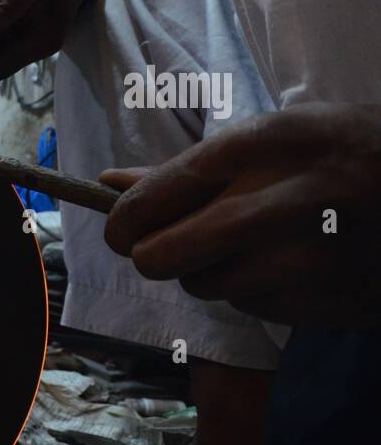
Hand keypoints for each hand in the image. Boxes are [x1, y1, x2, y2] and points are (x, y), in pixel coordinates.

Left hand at [101, 105, 380, 326]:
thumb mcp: (270, 138)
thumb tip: (105, 183)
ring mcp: (305, 259)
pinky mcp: (324, 301)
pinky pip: (249, 307)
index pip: (152, 198)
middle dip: (153, 256)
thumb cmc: (338, 154)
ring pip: (203, 286)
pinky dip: (256, 291)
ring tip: (258, 242)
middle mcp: (280, 201)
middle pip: (160, 258)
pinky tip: (293, 264)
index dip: (121, 223)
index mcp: (260, 145)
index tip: (122, 230)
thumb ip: (186, 169)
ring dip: (212, 272)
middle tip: (169, 247)